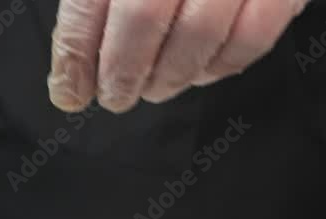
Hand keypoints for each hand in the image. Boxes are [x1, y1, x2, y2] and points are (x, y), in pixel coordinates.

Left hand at [48, 0, 307, 113]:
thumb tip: (71, 72)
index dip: (79, 51)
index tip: (70, 92)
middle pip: (143, 15)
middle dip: (123, 71)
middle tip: (117, 97)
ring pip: (200, 32)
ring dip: (170, 76)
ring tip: (154, 89)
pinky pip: (255, 33)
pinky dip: (223, 65)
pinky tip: (202, 72)